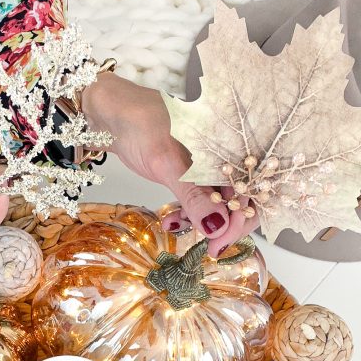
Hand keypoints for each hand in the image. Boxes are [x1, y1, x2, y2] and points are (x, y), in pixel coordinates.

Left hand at [82, 74, 256, 256]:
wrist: (108, 114)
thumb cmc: (139, 123)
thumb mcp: (166, 162)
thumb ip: (193, 195)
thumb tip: (217, 228)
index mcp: (230, 145)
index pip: (252, 189)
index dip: (240, 220)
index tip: (219, 244)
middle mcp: (224, 156)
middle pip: (239, 200)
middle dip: (222, 226)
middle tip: (206, 247)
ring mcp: (207, 165)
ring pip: (218, 204)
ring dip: (201, 221)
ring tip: (174, 223)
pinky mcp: (190, 174)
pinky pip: (199, 201)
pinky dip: (187, 214)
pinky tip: (169, 219)